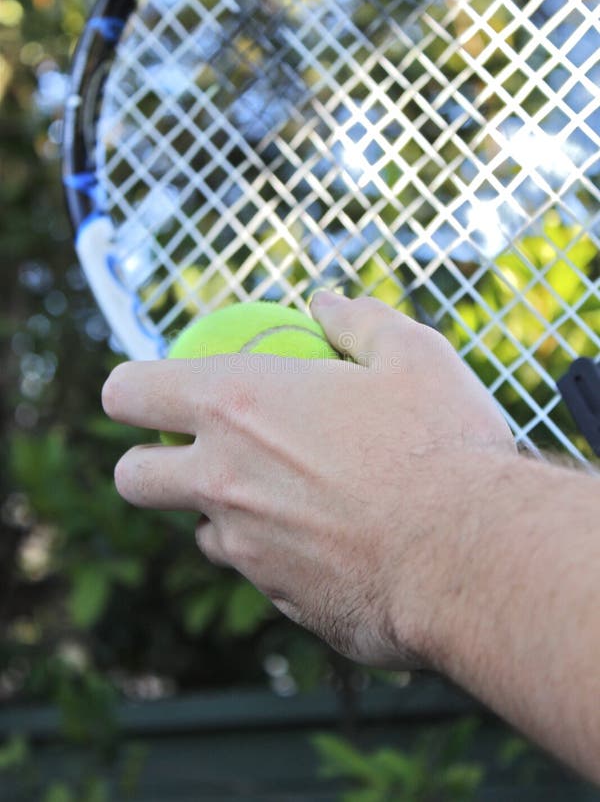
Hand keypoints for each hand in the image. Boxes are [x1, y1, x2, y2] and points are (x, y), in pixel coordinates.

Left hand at [102, 293, 515, 669]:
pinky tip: (342, 541)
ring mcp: (245, 548)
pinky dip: (282, 556)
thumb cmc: (441, 444)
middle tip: (202, 453)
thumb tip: (325, 303)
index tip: (156, 393)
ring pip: (202, 532)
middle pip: (132, 477)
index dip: (132, 390)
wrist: (473, 557)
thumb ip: (357, 320)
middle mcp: (222, 479)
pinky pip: (261, 574)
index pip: (128, 392)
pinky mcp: (280, 600)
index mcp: (238, 404)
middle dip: (149, 463)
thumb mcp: (411, 354)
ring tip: (299, 496)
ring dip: (228, 514)